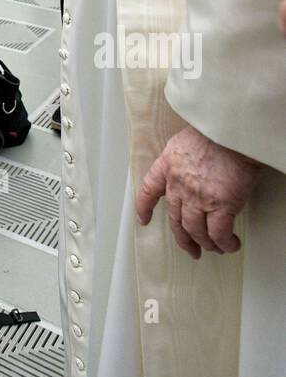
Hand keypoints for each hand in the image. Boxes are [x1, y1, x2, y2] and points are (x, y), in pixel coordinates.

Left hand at [136, 125, 261, 259]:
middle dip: (183, 238)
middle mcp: (178, 184)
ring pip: (196, 230)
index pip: (150, 189)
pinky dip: (223, 243)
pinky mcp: (220, 206)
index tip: (143, 219)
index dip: (145, 207)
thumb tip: (195, 171)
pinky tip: (229, 245)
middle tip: (190, 248)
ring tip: (214, 248)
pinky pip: (218, 233)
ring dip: (205, 243)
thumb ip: (185, 159)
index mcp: (168, 164)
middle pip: (175, 219)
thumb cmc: (217, 128)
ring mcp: (198, 197)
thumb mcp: (187, 139)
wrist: (233, 130)